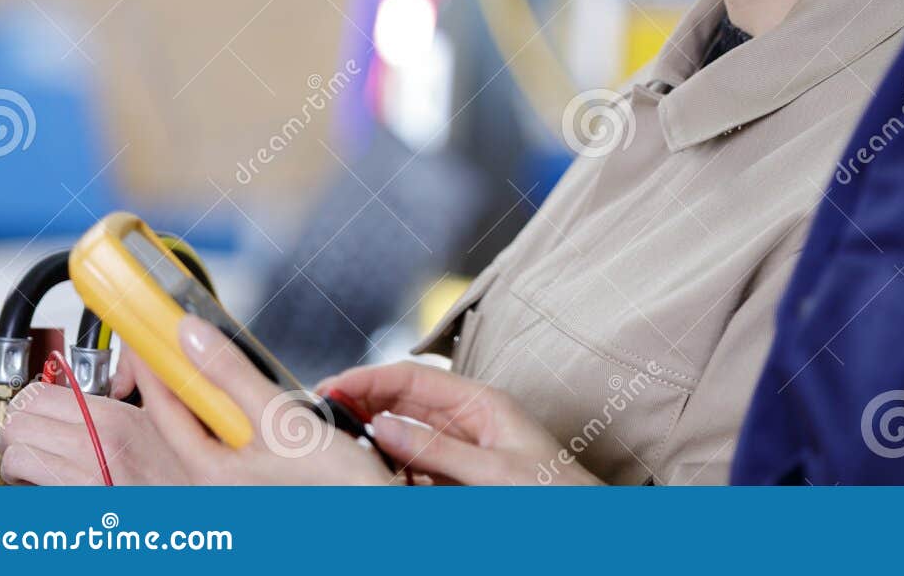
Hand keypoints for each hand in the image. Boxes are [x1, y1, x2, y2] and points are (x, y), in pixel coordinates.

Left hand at [0, 360, 189, 485]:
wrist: (194, 512)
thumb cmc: (177, 476)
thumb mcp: (165, 423)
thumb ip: (143, 388)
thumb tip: (127, 362)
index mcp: (118, 415)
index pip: (41, 391)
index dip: (31, 405)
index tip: (39, 416)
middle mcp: (99, 438)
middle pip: (18, 416)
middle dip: (15, 432)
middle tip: (31, 443)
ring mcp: (87, 469)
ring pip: (14, 449)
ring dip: (16, 460)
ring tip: (34, 468)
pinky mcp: (78, 498)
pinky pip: (25, 482)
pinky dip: (22, 486)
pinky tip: (44, 488)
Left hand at [134, 316, 396, 485]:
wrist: (373, 519)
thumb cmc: (334, 489)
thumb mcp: (282, 419)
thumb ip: (233, 376)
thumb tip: (192, 336)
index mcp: (207, 472)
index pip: (162, 406)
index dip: (154, 362)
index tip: (150, 330)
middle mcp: (213, 482)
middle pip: (182, 416)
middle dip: (183, 374)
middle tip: (184, 336)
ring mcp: (234, 482)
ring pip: (209, 426)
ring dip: (214, 391)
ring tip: (222, 361)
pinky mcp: (256, 479)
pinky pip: (232, 437)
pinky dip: (236, 410)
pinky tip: (256, 399)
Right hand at [316, 361, 602, 484]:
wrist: (584, 526)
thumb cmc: (556, 493)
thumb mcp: (495, 471)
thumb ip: (439, 451)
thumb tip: (383, 427)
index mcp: (482, 402)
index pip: (413, 379)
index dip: (369, 378)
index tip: (331, 386)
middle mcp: (469, 420)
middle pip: (403, 402)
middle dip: (362, 403)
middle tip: (319, 412)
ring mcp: (462, 449)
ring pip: (404, 435)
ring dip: (371, 435)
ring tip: (335, 439)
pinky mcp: (458, 478)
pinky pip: (415, 466)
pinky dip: (390, 467)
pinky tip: (370, 471)